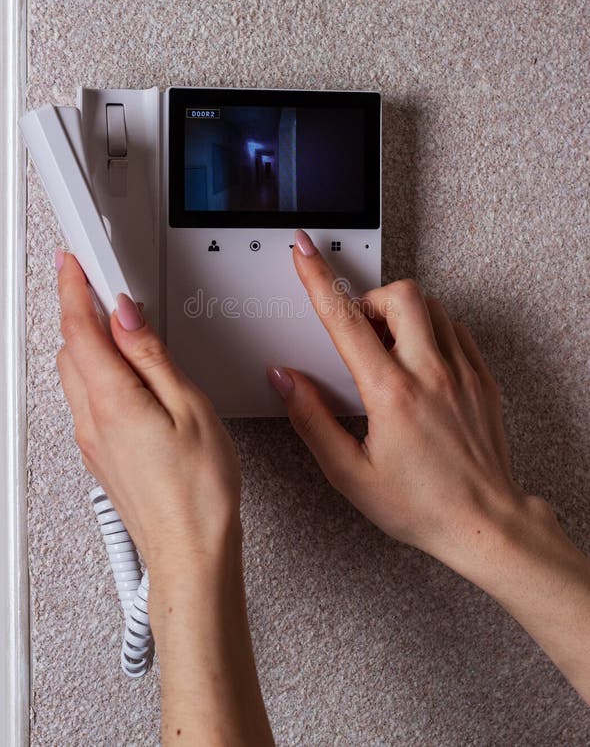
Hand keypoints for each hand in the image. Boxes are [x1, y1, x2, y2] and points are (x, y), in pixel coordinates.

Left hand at [55, 251, 273, 744]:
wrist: (190, 553)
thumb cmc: (199, 492)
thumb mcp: (190, 408)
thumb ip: (152, 357)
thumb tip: (126, 316)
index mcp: (113, 402)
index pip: (81, 329)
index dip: (73, 288)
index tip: (71, 262)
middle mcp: (92, 421)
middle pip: (70, 350)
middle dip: (76, 311)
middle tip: (90, 283)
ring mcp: (93, 442)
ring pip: (73, 376)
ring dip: (83, 341)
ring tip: (107, 321)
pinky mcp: (102, 457)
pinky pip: (86, 401)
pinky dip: (94, 372)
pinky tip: (120, 371)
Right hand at [268, 229, 529, 569]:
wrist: (484, 522)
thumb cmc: (422, 506)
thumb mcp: (350, 473)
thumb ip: (312, 420)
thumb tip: (285, 380)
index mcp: (393, 395)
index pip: (346, 321)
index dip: (318, 280)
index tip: (306, 253)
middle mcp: (431, 374)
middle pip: (400, 295)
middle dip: (371, 299)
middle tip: (359, 329)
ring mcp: (462, 372)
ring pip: (431, 305)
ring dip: (402, 313)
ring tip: (388, 348)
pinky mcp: (483, 378)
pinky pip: (456, 328)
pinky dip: (432, 329)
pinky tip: (420, 360)